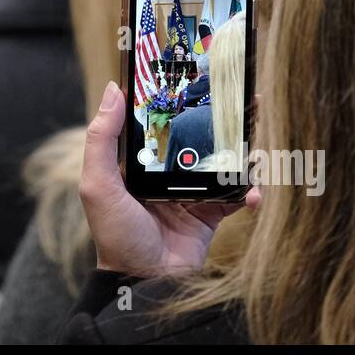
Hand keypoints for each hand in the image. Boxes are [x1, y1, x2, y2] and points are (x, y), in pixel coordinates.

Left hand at [79, 81, 258, 276]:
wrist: (144, 282)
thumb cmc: (115, 234)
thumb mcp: (97, 183)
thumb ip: (102, 139)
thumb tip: (113, 90)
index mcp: (140, 159)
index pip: (161, 120)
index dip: (178, 97)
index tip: (196, 72)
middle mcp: (167, 170)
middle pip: (199, 135)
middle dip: (222, 117)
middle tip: (243, 96)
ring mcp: (192, 190)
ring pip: (223, 160)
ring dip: (244, 148)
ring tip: (257, 138)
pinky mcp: (211, 213)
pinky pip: (236, 195)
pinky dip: (250, 191)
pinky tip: (255, 191)